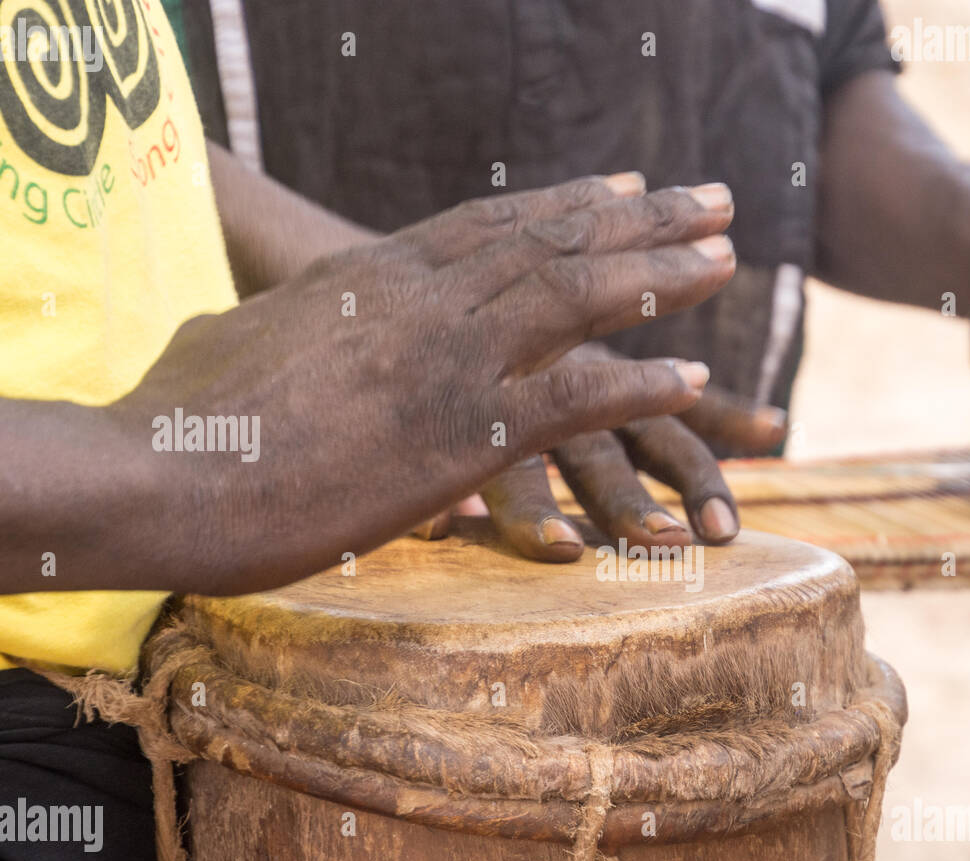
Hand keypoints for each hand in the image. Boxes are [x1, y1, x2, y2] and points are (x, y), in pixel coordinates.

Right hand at [58, 176, 736, 595]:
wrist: (156, 473)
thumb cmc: (177, 420)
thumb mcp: (230, 344)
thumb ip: (275, 331)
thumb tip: (251, 335)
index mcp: (370, 275)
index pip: (489, 223)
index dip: (566, 204)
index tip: (624, 188)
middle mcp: (422, 299)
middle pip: (552, 241)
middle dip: (642, 219)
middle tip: (711, 200)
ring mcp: (447, 360)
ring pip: (576, 298)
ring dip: (659, 276)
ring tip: (723, 258)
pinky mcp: (461, 434)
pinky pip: (575, 400)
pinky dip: (639, 387)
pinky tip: (693, 381)